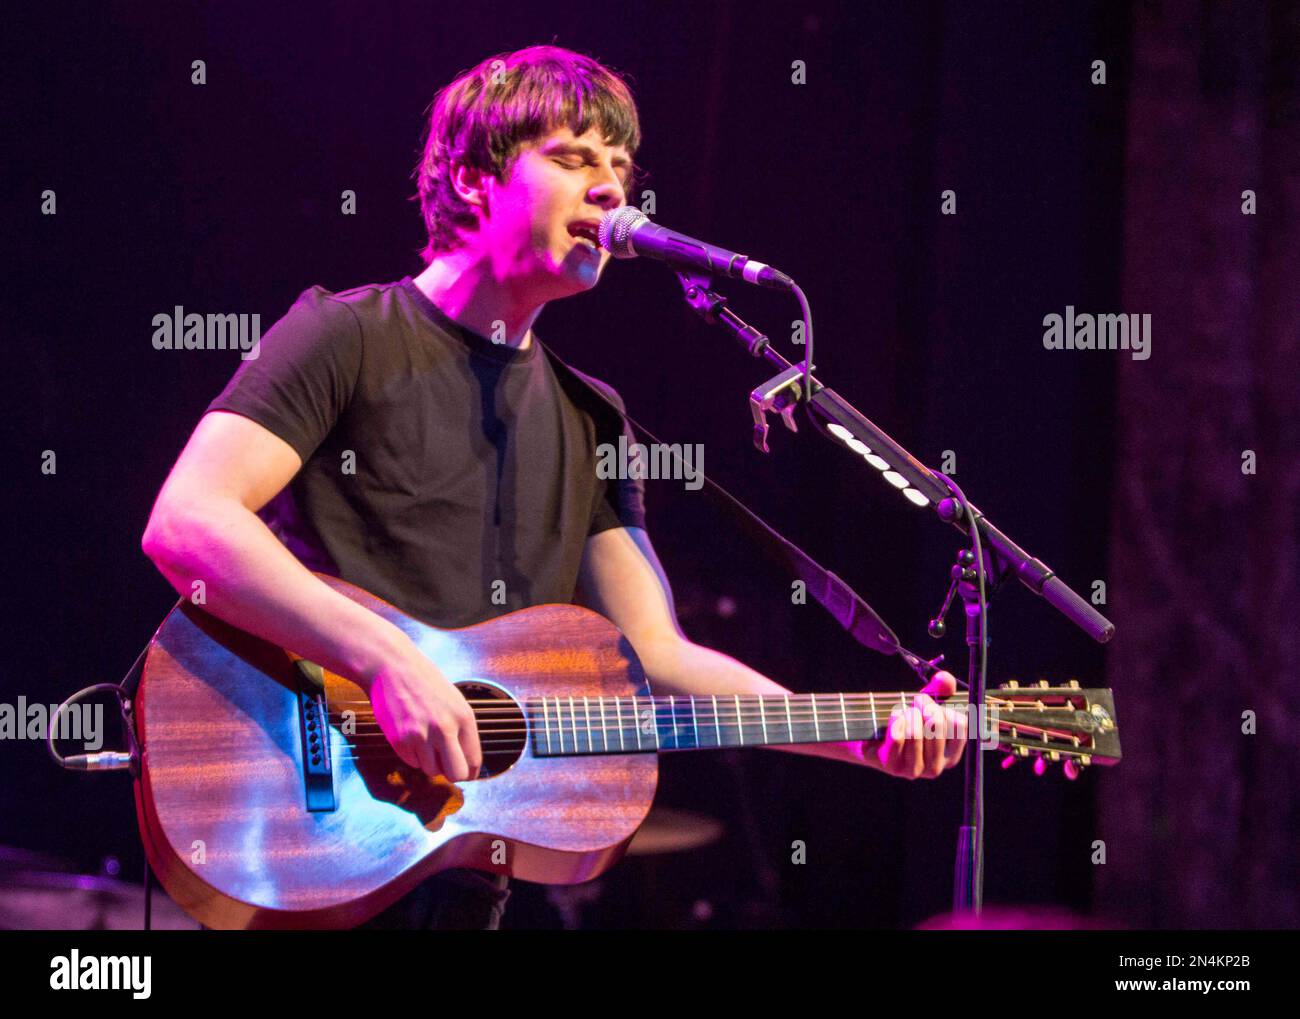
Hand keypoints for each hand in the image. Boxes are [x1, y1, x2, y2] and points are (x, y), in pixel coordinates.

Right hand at [364, 639, 481, 781]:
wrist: (392, 667)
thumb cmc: (425, 682)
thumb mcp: (454, 701)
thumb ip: (462, 730)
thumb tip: (468, 762)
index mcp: (464, 717)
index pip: (474, 760)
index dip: (470, 771)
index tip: (465, 772)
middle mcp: (445, 728)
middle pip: (456, 774)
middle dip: (451, 774)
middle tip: (445, 765)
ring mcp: (421, 736)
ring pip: (431, 771)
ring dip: (429, 762)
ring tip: (424, 739)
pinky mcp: (400, 741)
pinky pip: (411, 763)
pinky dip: (412, 755)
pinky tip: (410, 734)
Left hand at [865, 670, 966, 778]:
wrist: (873, 737)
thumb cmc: (906, 722)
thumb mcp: (925, 705)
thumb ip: (939, 690)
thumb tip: (946, 679)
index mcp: (951, 755)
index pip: (960, 725)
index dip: (946, 707)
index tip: (934, 704)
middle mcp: (936, 767)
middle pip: (936, 725)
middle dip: (925, 705)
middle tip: (918, 700)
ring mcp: (914, 770)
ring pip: (915, 733)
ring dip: (908, 714)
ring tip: (905, 711)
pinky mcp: (893, 767)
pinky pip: (897, 738)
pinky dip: (895, 721)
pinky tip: (894, 718)